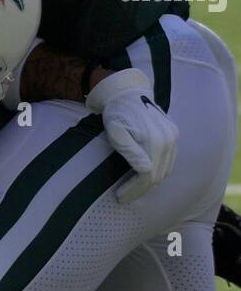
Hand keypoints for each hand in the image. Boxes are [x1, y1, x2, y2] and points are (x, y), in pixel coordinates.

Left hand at [87, 68, 177, 201]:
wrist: (127, 94)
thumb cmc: (117, 114)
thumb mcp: (115, 132)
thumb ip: (129, 150)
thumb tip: (145, 170)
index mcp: (154, 140)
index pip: (147, 176)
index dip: (133, 189)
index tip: (119, 196)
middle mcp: (169, 140)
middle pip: (158, 176)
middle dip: (140, 190)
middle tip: (123, 197)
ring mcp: (174, 138)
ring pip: (165, 171)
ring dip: (149, 184)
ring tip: (131, 190)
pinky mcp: (174, 135)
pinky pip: (169, 161)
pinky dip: (157, 173)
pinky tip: (143, 177)